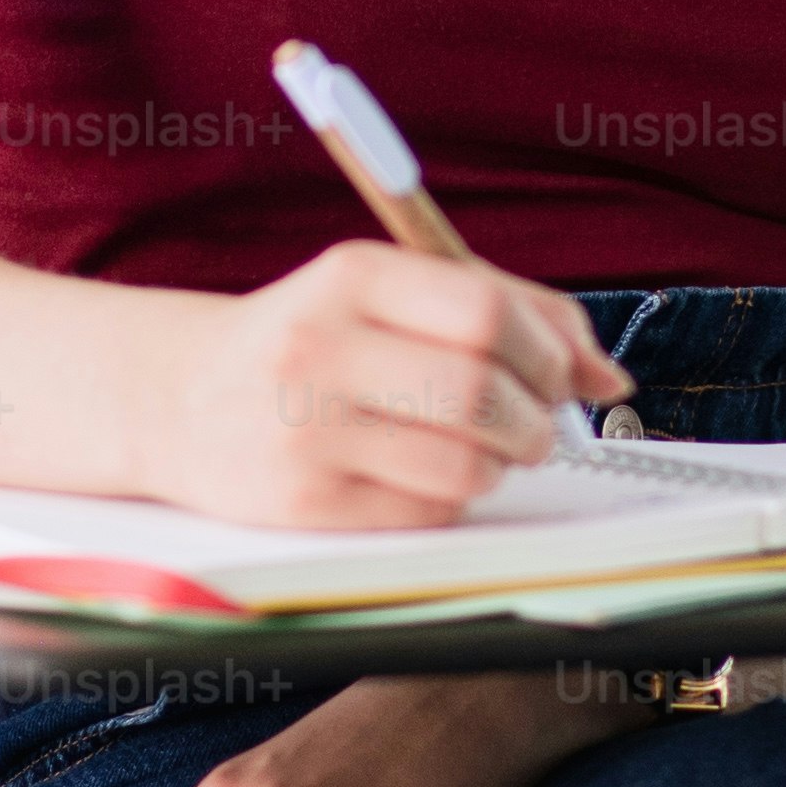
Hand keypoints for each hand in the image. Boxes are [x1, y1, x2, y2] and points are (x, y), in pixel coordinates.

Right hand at [146, 243, 623, 528]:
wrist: (178, 398)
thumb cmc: (311, 339)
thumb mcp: (387, 292)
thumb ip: (504, 309)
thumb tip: (607, 375)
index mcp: (351, 275)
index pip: (484, 311)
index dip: (547, 350)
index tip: (561, 372)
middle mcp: (319, 347)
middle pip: (479, 391)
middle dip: (535, 418)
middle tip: (536, 424)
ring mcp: (304, 431)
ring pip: (462, 463)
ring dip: (499, 464)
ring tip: (484, 450)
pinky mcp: (303, 503)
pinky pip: (424, 511)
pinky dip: (454, 498)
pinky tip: (431, 475)